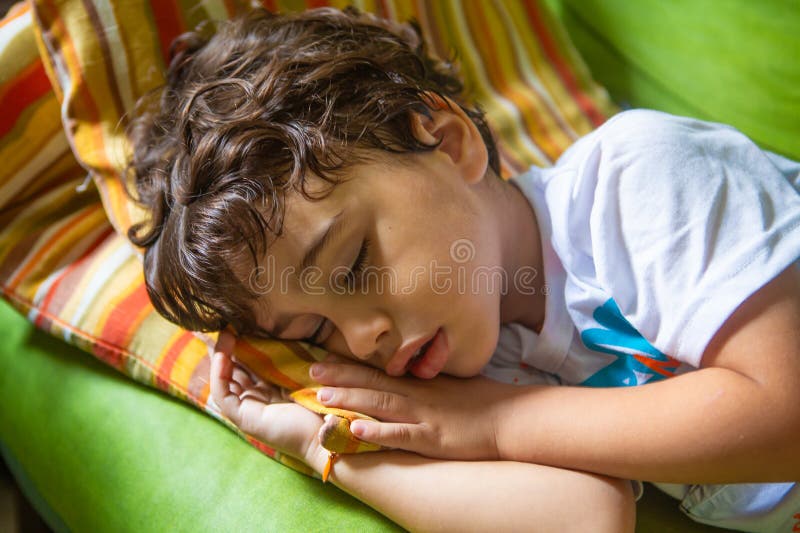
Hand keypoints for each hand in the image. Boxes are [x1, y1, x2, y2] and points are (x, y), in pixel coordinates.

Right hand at [210, 332, 327, 471]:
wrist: (332, 431)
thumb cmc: (325, 401)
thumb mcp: (306, 372)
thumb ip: (294, 358)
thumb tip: (288, 333)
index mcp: (271, 390)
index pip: (248, 364)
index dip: (243, 344)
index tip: (244, 323)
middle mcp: (257, 399)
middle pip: (233, 369)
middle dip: (229, 347)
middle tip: (229, 323)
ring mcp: (248, 410)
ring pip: (224, 379)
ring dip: (220, 355)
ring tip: (225, 334)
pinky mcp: (244, 418)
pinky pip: (222, 393)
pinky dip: (219, 373)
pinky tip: (224, 354)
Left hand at [309, 361, 516, 459]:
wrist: (510, 417)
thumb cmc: (483, 402)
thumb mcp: (450, 387)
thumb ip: (425, 385)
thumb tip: (404, 381)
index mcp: (419, 384)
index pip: (378, 372)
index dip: (348, 367)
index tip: (321, 361)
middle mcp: (417, 396)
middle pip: (372, 384)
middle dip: (339, 379)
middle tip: (309, 374)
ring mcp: (423, 416)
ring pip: (379, 405)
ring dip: (349, 400)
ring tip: (321, 397)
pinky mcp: (431, 437)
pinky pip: (400, 434)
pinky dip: (377, 431)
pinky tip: (355, 429)